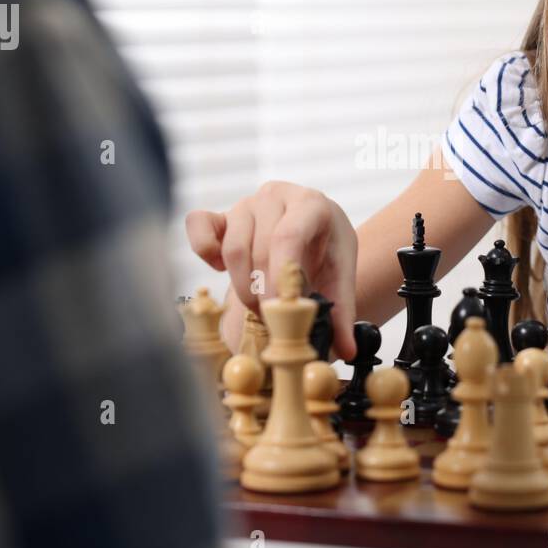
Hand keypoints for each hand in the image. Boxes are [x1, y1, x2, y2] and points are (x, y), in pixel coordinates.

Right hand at [185, 181, 358, 359]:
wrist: (315, 231)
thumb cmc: (327, 252)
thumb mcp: (340, 278)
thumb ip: (342, 313)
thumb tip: (347, 351)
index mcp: (310, 204)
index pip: (288, 236)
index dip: (278, 274)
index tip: (278, 307)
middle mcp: (276, 196)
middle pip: (258, 246)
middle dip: (261, 289)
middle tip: (270, 317)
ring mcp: (246, 203)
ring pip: (232, 247)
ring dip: (241, 284)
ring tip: (258, 305)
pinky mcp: (221, 214)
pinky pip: (199, 226)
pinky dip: (205, 252)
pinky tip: (221, 270)